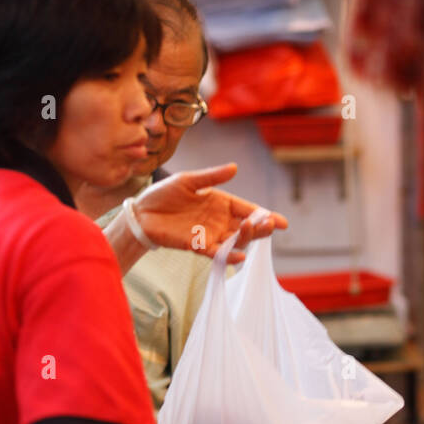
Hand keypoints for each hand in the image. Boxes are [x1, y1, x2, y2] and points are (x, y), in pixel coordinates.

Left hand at [135, 166, 287, 264]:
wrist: (142, 213)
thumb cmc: (164, 195)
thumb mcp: (188, 180)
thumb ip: (211, 177)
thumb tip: (234, 168)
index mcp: (220, 203)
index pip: (247, 209)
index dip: (264, 215)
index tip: (281, 221)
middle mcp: (219, 221)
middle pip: (246, 227)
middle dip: (261, 227)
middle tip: (271, 225)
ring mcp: (210, 235)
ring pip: (235, 240)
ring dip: (246, 237)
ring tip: (252, 229)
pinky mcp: (198, 246)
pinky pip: (217, 253)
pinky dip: (229, 255)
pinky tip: (240, 255)